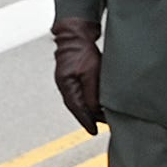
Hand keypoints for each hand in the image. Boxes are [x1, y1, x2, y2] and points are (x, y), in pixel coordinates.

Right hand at [51, 17, 102, 133]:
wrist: (75, 34)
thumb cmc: (82, 51)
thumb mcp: (91, 73)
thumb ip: (92, 93)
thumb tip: (94, 110)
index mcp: (66, 86)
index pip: (77, 109)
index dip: (86, 122)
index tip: (93, 132)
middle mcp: (65, 85)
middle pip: (77, 107)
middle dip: (89, 118)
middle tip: (100, 126)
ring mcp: (67, 80)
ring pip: (78, 100)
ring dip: (88, 109)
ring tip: (100, 117)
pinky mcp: (72, 75)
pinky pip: (79, 92)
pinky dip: (87, 100)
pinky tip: (95, 102)